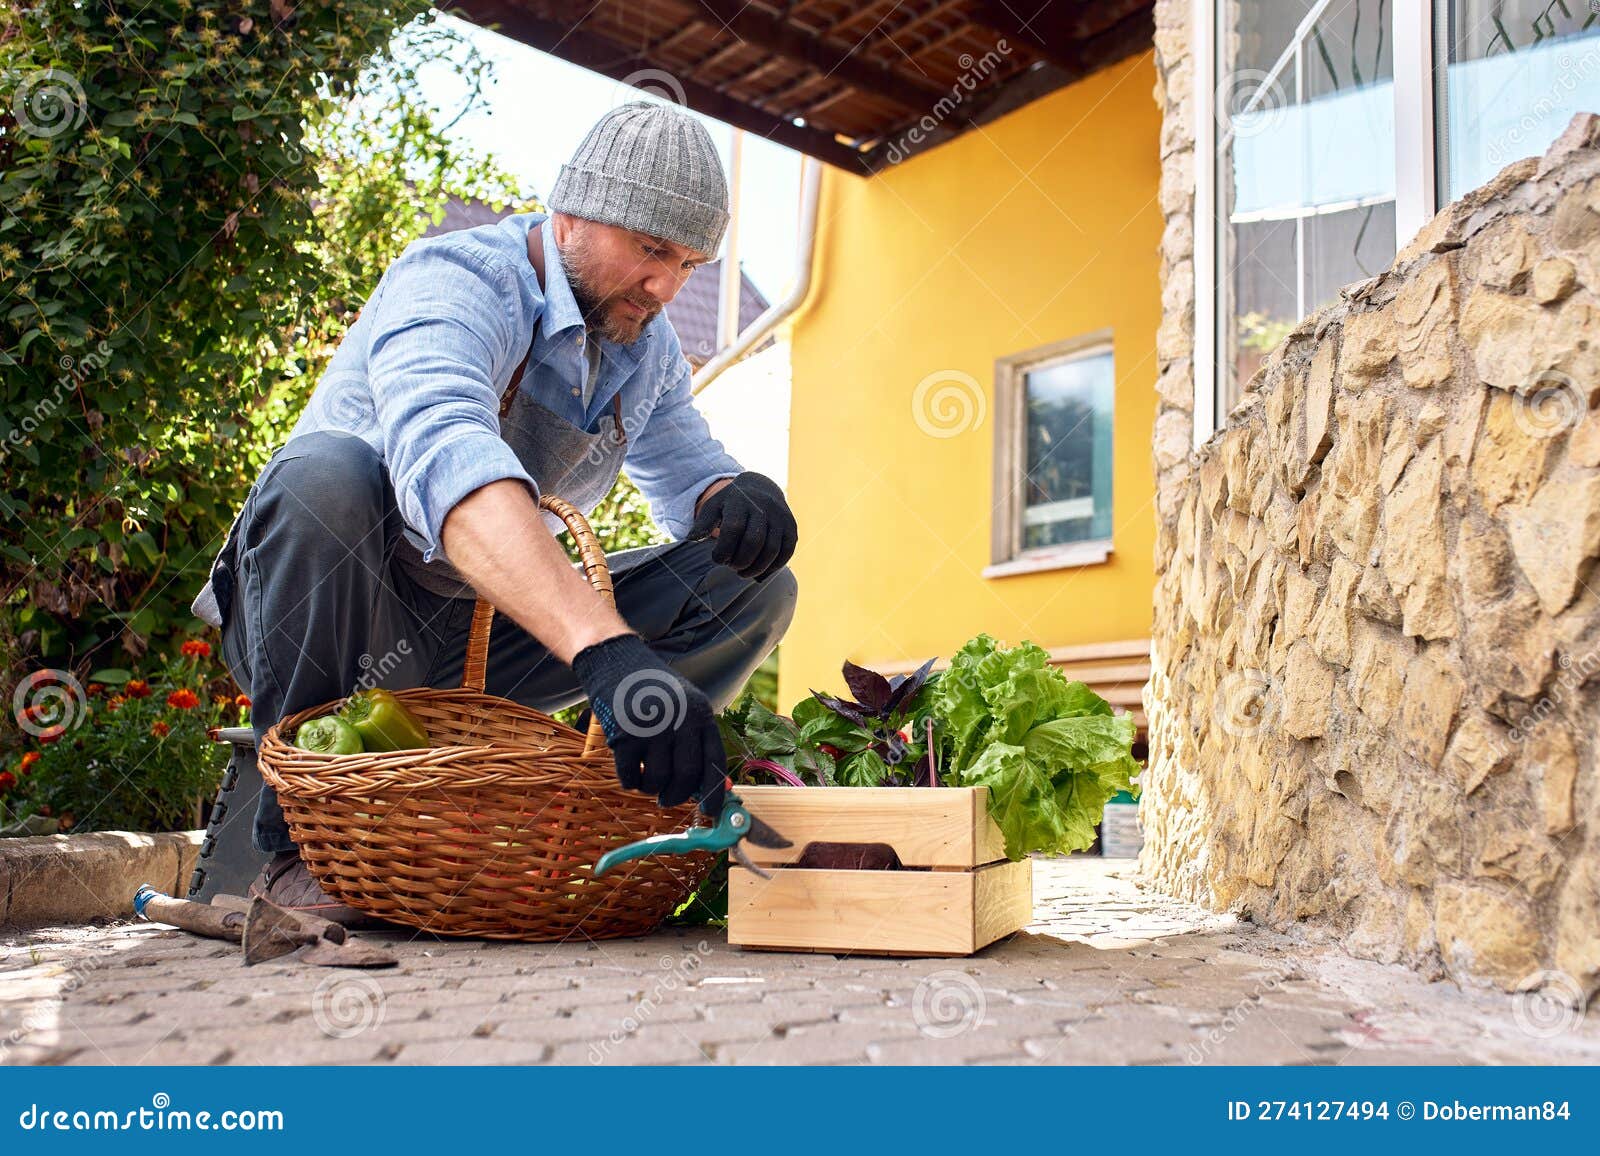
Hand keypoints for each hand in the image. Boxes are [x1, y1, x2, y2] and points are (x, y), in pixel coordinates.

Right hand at [570, 632, 728, 816]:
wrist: (616, 661)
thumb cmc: (652, 691)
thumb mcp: (684, 706)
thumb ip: (696, 742)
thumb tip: (712, 787)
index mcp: (701, 714)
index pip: (714, 762)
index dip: (714, 793)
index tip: (709, 812)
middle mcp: (681, 720)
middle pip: (686, 777)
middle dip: (676, 796)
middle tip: (666, 799)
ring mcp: (653, 728)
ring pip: (658, 781)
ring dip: (651, 788)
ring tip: (646, 778)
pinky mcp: (625, 735)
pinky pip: (631, 777)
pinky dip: (631, 781)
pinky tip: (630, 769)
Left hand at [687, 471, 796, 581]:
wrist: (760, 488)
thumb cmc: (731, 504)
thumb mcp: (714, 507)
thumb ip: (703, 523)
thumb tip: (692, 539)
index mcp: (740, 501)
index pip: (733, 528)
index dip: (724, 549)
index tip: (717, 558)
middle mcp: (764, 506)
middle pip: (754, 541)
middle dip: (740, 561)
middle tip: (732, 567)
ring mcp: (780, 516)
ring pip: (771, 549)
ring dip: (756, 568)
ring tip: (743, 573)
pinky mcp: (791, 526)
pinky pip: (787, 551)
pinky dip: (774, 566)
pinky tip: (760, 572)